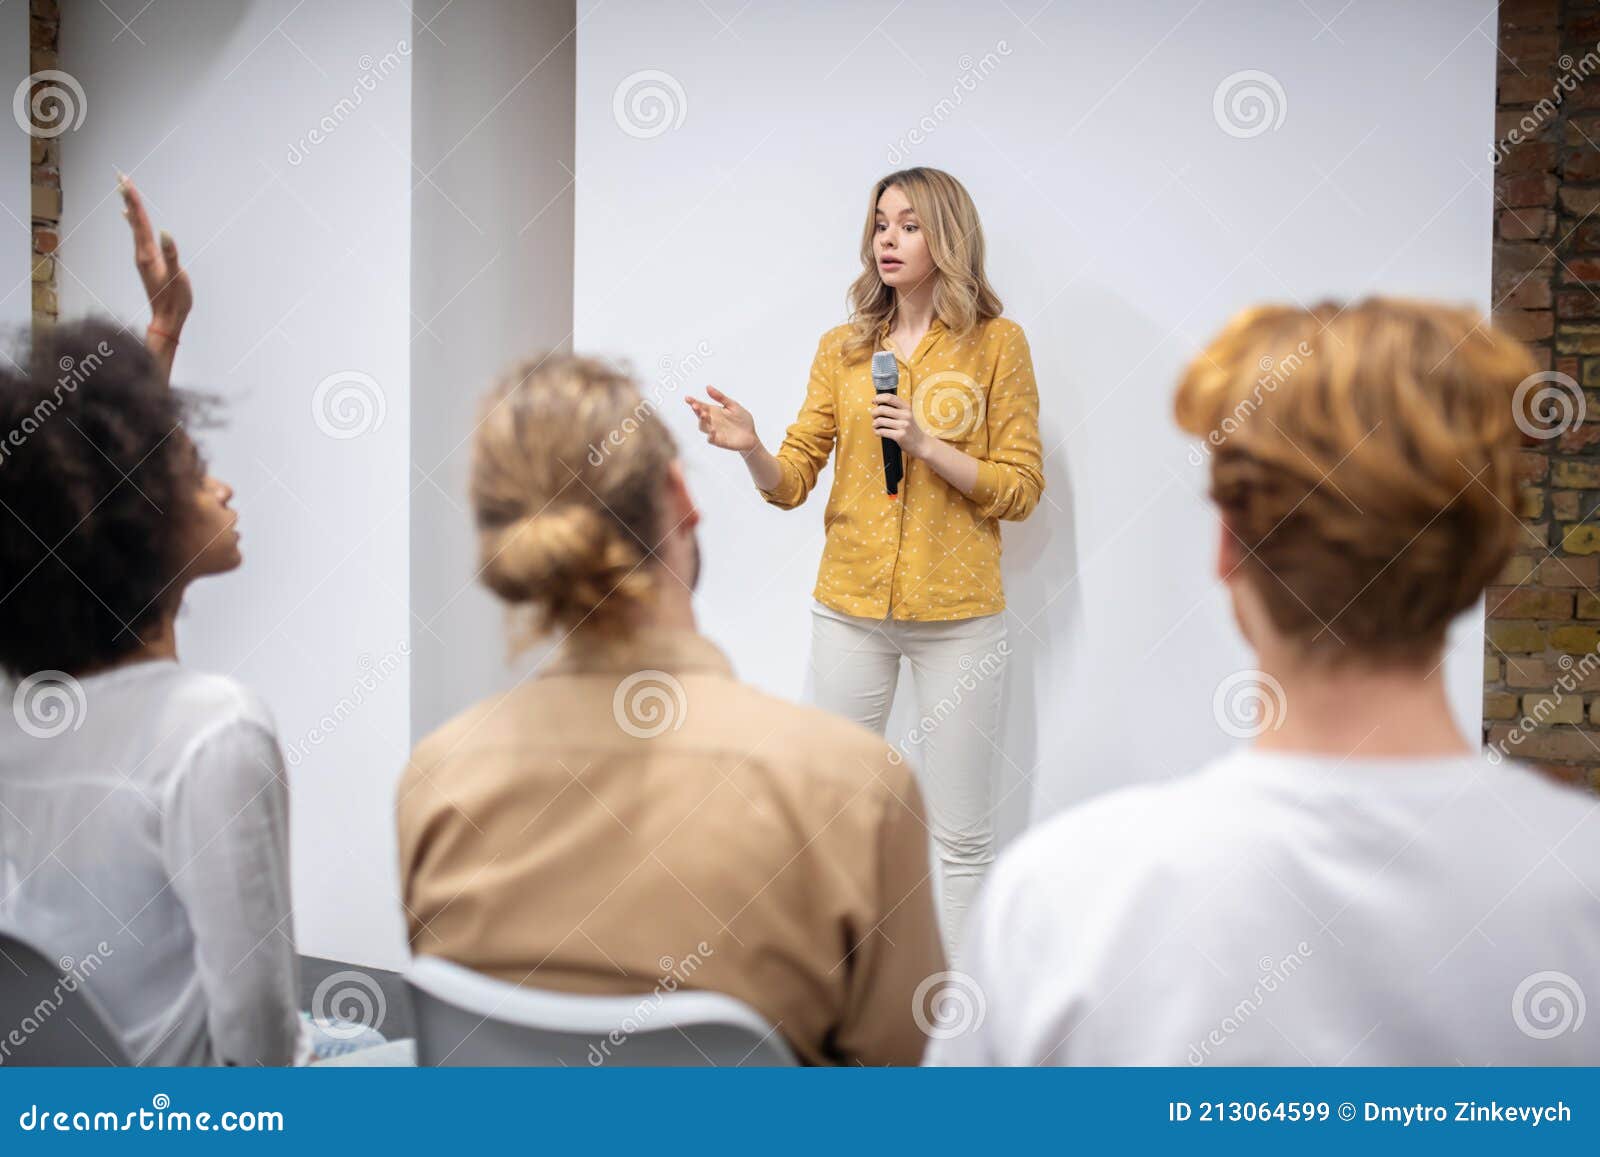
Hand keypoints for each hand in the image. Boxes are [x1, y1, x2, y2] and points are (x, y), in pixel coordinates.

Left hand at [118, 174, 191, 332]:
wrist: (166, 319)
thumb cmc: (175, 299)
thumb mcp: (177, 277)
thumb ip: (171, 255)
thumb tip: (166, 233)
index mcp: (148, 253)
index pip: (140, 221)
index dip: (134, 200)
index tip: (126, 181)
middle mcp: (141, 253)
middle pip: (134, 220)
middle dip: (129, 198)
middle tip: (121, 178)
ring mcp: (142, 258)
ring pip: (135, 226)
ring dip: (131, 208)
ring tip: (124, 192)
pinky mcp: (146, 263)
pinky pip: (137, 236)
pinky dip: (133, 223)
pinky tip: (129, 219)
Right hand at [685, 386, 758, 452]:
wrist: (751, 435)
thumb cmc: (742, 420)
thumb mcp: (732, 405)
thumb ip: (720, 397)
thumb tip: (707, 387)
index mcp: (714, 411)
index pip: (701, 405)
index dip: (693, 402)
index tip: (687, 398)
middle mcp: (712, 421)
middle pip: (700, 416)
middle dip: (697, 410)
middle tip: (696, 406)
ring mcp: (714, 431)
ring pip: (703, 427)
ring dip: (702, 421)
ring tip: (705, 415)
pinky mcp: (719, 441)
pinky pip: (711, 439)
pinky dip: (710, 435)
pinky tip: (712, 430)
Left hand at [872, 392, 929, 456]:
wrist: (921, 444)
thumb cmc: (911, 429)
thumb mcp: (907, 415)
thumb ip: (896, 409)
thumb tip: (879, 404)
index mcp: (906, 407)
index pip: (890, 397)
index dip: (879, 398)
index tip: (874, 401)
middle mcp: (906, 415)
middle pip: (882, 409)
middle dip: (874, 413)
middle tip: (874, 416)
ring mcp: (903, 425)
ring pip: (880, 421)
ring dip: (874, 424)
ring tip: (876, 426)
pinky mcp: (900, 436)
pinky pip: (882, 432)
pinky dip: (877, 432)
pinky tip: (878, 432)